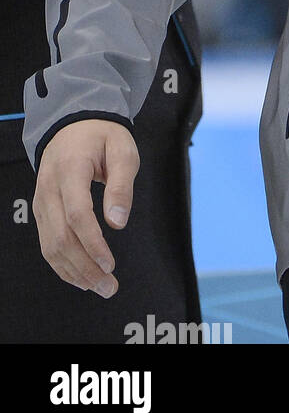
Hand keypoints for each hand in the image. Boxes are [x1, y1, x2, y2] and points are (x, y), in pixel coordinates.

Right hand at [33, 119, 138, 296]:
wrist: (73, 124)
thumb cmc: (103, 137)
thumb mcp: (123, 150)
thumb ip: (122, 185)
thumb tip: (118, 223)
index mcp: (70, 170)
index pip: (77, 215)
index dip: (92, 243)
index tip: (110, 263)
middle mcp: (48, 189)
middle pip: (61, 238)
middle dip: (85, 267)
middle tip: (110, 286)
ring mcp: (41, 201)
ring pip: (50, 246)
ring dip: (73, 271)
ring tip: (99, 287)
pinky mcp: (41, 210)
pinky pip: (47, 243)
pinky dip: (62, 264)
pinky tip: (80, 277)